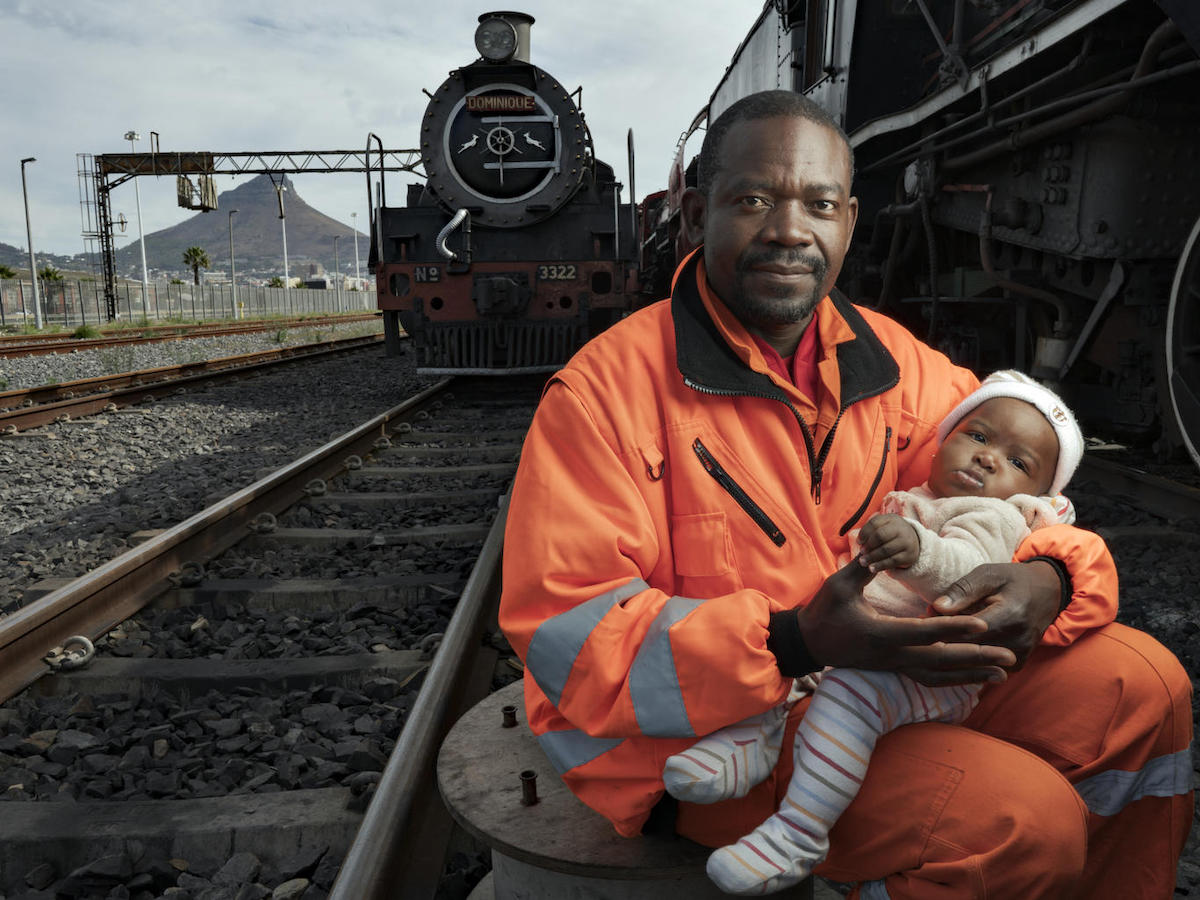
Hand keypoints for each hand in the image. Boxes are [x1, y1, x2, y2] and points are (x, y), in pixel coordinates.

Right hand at [796, 559, 1015, 685]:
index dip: (954, 627)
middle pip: (942, 660)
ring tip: (1002, 675)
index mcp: (881, 633)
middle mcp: (892, 655)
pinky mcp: (894, 668)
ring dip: (972, 675)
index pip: (924, 632)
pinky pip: (929, 679)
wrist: (810, 643)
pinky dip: (954, 680)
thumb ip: (862, 568)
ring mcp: (894, 665)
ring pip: (939, 676)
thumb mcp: (839, 586)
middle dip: (977, 658)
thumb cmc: (824, 611)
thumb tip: (881, 550)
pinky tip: (974, 680)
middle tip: (1009, 657)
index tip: (983, 623)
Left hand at [857, 514, 919, 571]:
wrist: (912, 542)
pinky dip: (880, 565)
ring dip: (872, 557)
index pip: (874, 523)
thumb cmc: (890, 534)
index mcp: (892, 519)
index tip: (858, 542)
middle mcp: (901, 528)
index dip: (864, 533)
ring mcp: (907, 542)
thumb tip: (860, 542)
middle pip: (880, 536)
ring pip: (886, 550)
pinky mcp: (909, 556)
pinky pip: (892, 561)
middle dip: (868, 545)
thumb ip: (870, 531)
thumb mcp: (882, 527)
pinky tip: (872, 568)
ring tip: (862, 562)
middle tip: (861, 552)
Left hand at [931, 560, 1060, 669]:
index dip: (941, 626)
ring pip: (975, 662)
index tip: (924, 616)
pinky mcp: (1017, 664)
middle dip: (943, 639)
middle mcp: (1018, 641)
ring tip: (940, 633)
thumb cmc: (1013, 580)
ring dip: (955, 650)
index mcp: (1010, 615)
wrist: (1048, 593)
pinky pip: (985, 668)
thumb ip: (963, 590)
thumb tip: (937, 608)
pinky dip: (970, 659)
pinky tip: (959, 645)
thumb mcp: (989, 574)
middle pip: (968, 650)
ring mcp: (1019, 656)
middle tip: (926, 626)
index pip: (966, 632)